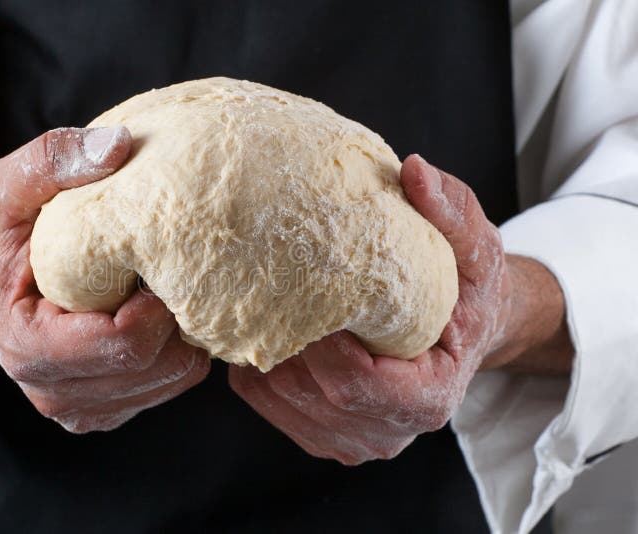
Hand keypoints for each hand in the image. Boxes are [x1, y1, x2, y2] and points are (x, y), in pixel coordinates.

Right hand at [0, 127, 209, 432]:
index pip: (125, 344)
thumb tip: (119, 144)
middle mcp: (51, 390)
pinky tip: (152, 315)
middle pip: (158, 368)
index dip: (159, 302)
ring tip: (158, 290)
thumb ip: (54, 160)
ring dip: (180, 335)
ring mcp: (77, 408)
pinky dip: (173, 352)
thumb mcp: (6, 185)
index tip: (164, 260)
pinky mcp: (98, 410)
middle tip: (171, 270)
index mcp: (27, 344)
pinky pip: (166, 388)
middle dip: (178, 317)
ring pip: (172, 382)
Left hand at [229, 154, 571, 463]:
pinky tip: (268, 321)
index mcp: (429, 396)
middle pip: (309, 392)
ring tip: (270, 296)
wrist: (457, 332)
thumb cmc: (465, 292)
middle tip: (273, 280)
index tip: (305, 292)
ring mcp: (350, 438)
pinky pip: (263, 398)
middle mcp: (387, 430)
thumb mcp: (475, 248)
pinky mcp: (318, 431)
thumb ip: (453, 212)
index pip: (358, 385)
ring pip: (278, 397)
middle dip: (287, 336)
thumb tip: (415, 171)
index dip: (323, 343)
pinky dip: (256, 359)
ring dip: (264, 345)